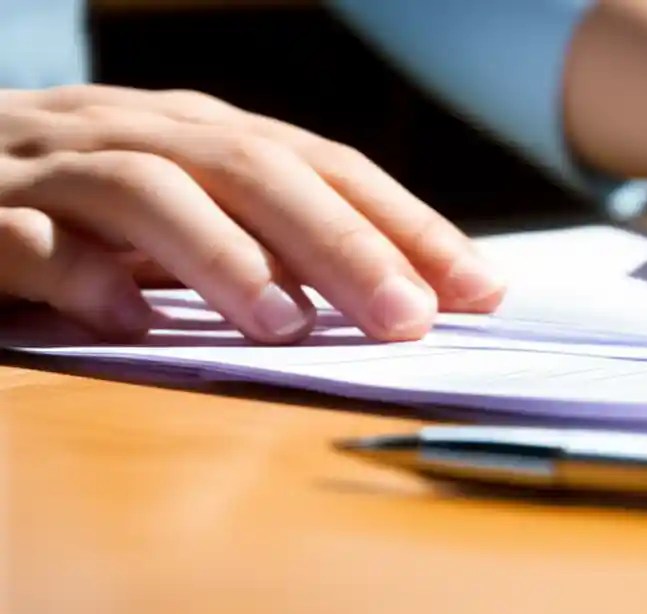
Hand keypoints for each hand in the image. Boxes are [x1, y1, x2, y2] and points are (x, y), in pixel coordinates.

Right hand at [0, 85, 504, 342]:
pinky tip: (130, 323)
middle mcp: (139, 135)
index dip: (408, 225)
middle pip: (255, 171)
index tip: (483, 290)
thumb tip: (408, 296)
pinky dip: (80, 273)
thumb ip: (279, 244)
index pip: (327, 168)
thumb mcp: (191, 215)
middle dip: (342, 243)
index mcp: (204, 136)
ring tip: (288, 327)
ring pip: (146, 188)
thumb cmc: (80, 210)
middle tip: (408, 318)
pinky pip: (27, 238)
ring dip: (223, 255)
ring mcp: (53, 170)